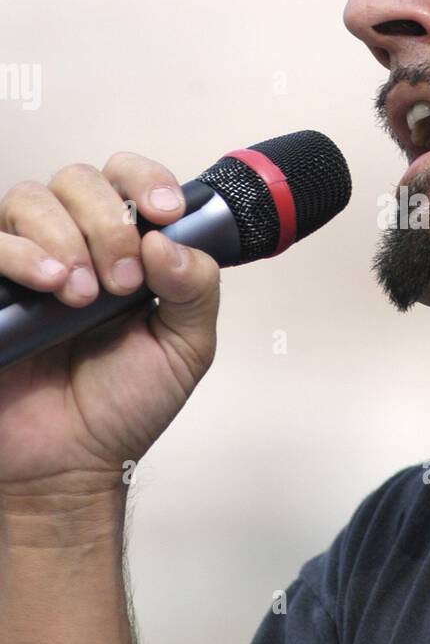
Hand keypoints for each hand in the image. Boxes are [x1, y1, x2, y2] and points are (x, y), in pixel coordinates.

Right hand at [0, 153, 219, 505]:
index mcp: (122, 246)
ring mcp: (22, 263)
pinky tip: (49, 286)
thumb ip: (196, 289)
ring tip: (82, 296)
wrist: (70, 465)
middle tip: (124, 280)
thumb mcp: (185, 348)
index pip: (127, 178)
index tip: (164, 212)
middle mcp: (70, 243)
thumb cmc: (122, 406)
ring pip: (29, 199)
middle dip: (108, 222)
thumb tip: (171, 240)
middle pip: (77, 180)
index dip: (145, 181)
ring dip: (64, 238)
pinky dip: (19, 253)